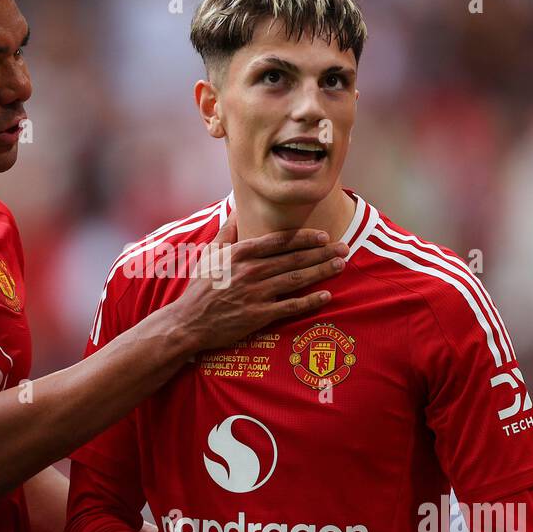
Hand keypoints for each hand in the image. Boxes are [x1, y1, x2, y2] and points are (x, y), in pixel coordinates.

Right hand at [167, 213, 345, 352]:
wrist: (188, 322)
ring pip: (296, 279)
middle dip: (322, 252)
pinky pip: (290, 306)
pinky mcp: (258, 315)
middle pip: (294, 258)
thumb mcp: (209, 254)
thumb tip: (235, 209)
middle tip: (344, 247)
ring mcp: (256, 293)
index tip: (323, 235)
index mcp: (240, 253)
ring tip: (340, 265)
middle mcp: (251, 271)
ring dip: (322, 271)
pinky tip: (326, 295)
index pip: (279, 241)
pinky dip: (310, 301)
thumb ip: (226, 232)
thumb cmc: (200, 288)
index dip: (304, 237)